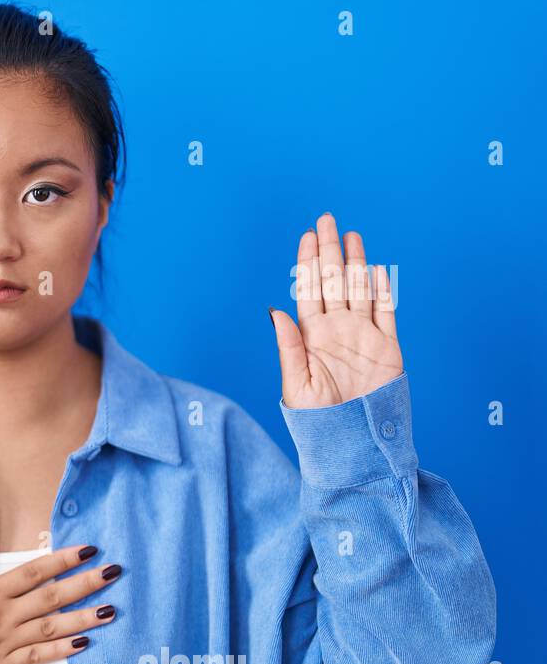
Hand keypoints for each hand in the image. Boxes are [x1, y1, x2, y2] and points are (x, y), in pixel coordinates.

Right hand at [0, 516, 121, 663]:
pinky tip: (84, 643)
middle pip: (51, 597)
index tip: (89, 550)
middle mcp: (1, 617)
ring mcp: (2, 644)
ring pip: (51, 628)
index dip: (64, 560)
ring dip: (82, 617)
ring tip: (110, 609)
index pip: (34, 572)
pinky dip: (61, 650)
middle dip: (85, 584)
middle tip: (114, 573)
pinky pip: (37, 657)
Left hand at [270, 212, 403, 408]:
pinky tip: (377, 269)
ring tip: (351, 235)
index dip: (308, 263)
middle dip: (329, 252)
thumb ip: (289, 346)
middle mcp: (337, 332)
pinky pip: (386, 313)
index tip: (306, 236)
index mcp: (311, 338)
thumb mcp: (296, 385)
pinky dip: (383, 291)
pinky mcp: (388, 349)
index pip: (309, 291)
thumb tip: (276, 309)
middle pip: (334, 283)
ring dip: (356, 263)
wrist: (353, 443)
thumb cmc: (317, 422)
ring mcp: (363, 337)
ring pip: (360, 291)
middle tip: (326, 220)